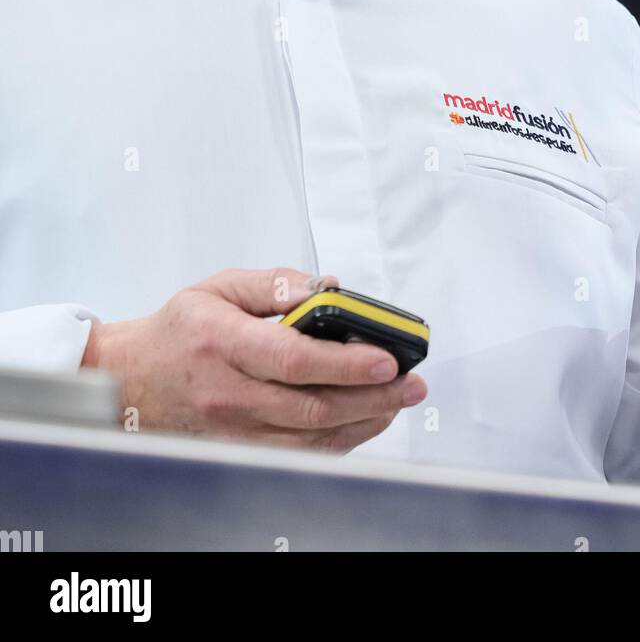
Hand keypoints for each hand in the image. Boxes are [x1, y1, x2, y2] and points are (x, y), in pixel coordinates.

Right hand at [82, 266, 426, 450]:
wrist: (131, 380)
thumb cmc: (178, 331)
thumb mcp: (219, 287)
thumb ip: (276, 284)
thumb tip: (329, 287)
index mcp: (222, 343)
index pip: (291, 359)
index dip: (344, 363)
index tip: (384, 358)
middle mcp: (228, 392)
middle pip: (310, 405)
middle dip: (371, 396)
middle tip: (410, 383)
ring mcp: (233, 429)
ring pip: (310, 437)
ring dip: (363, 421)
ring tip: (398, 400)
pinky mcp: (240, 449)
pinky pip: (298, 453)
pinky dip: (338, 440)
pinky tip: (364, 420)